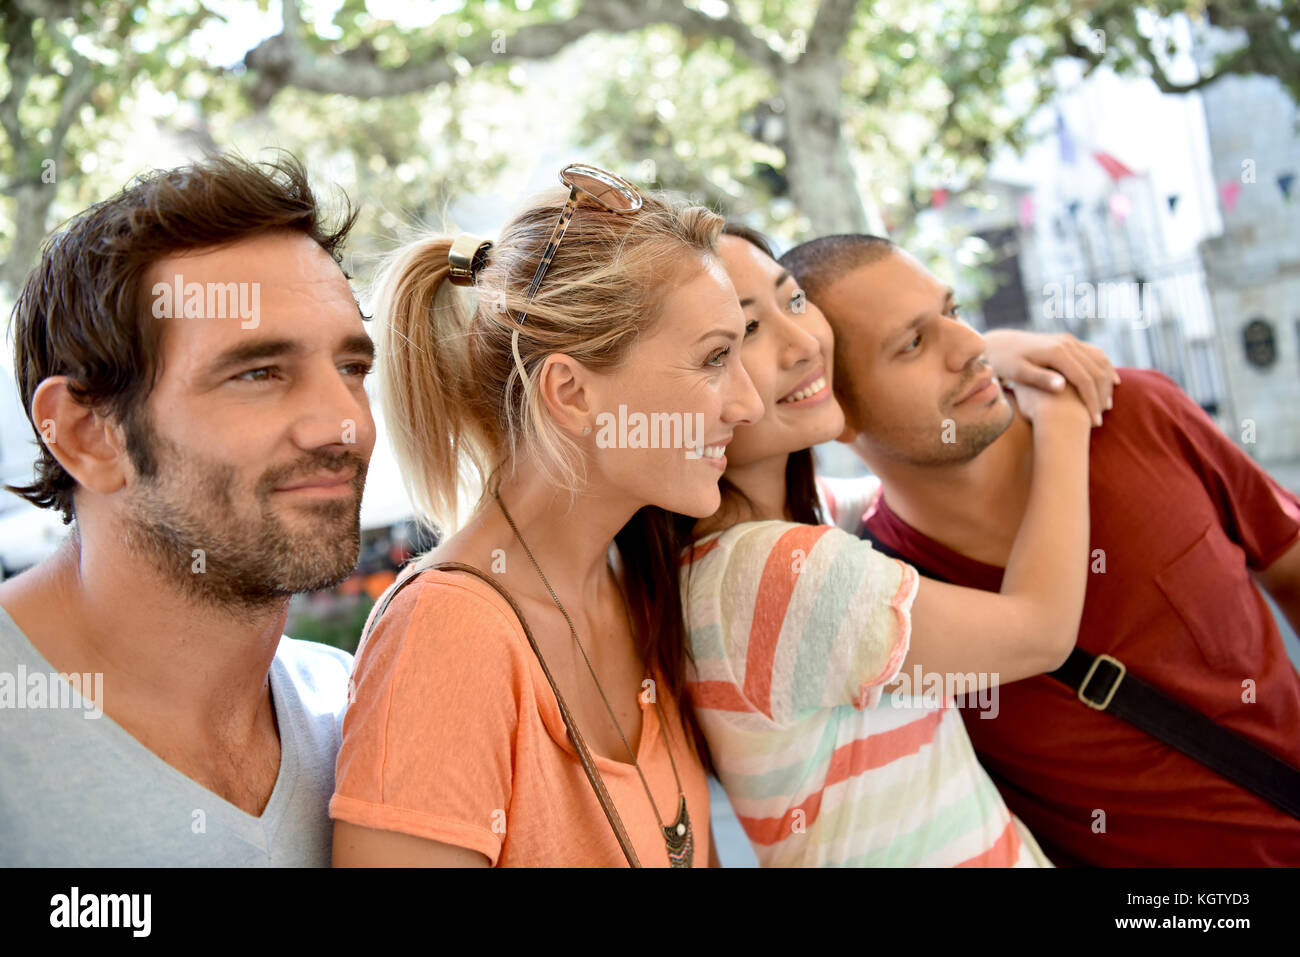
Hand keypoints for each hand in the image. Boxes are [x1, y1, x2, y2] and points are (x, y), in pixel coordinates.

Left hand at [983, 329, 1118, 427]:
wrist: (1000, 344)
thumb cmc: (1005, 363)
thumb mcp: (1019, 373)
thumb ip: (1040, 379)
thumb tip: (1062, 386)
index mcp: (1056, 352)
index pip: (1083, 379)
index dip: (1091, 401)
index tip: (1094, 421)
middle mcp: (1066, 343)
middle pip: (1096, 371)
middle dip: (1101, 396)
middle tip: (1099, 419)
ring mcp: (1069, 341)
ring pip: (1100, 360)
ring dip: (1107, 382)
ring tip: (1105, 406)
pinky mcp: (1069, 342)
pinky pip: (1095, 354)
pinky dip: (1105, 369)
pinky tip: (1109, 384)